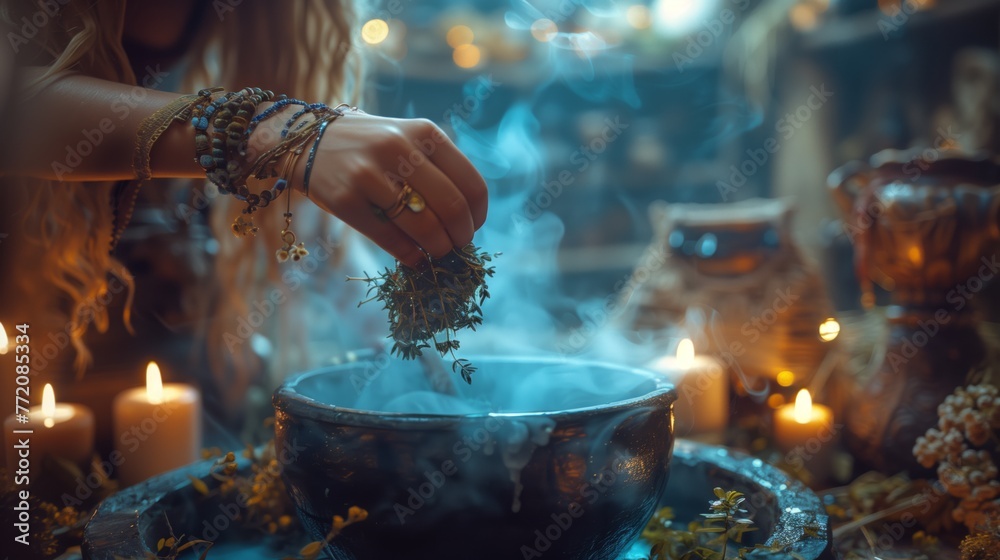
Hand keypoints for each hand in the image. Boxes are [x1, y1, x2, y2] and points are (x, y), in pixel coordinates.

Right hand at [255, 110, 487, 266]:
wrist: (308, 140)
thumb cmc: (370, 146)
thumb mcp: (408, 139)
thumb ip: (438, 169)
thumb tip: (468, 220)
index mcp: (424, 133)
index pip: (471, 184)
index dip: (478, 216)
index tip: (472, 228)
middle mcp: (399, 148)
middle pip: (452, 208)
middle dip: (461, 237)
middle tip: (456, 247)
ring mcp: (369, 173)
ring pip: (423, 226)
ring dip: (437, 250)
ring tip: (436, 254)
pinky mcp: (345, 199)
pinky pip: (390, 238)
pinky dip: (409, 256)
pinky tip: (415, 259)